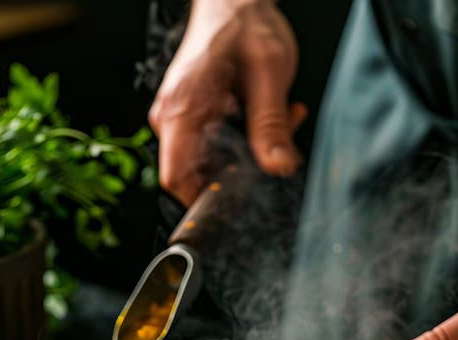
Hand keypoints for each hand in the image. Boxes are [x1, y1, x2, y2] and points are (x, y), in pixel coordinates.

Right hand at [148, 0, 304, 205]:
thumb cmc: (244, 21)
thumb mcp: (268, 72)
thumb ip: (271, 124)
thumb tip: (279, 167)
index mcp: (181, 108)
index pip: (176, 178)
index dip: (205, 199)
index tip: (240, 198)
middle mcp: (173, 117)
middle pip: (199, 174)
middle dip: (245, 170)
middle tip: (281, 141)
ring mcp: (182, 120)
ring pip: (214, 163)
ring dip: (253, 152)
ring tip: (284, 118)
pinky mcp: (195, 119)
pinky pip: (218, 146)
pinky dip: (249, 139)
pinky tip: (273, 115)